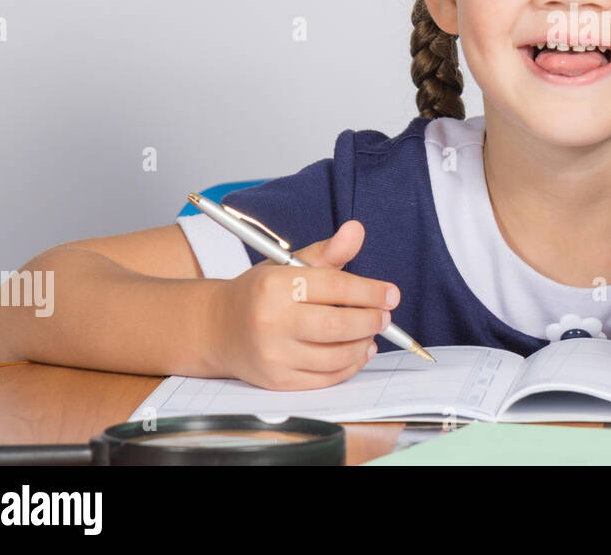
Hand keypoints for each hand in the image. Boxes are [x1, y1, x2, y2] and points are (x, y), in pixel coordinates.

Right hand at [207, 220, 399, 390]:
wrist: (219, 328)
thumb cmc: (262, 293)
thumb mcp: (289, 265)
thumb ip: (328, 251)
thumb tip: (357, 230)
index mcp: (276, 285)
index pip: (335, 287)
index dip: (370, 292)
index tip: (391, 294)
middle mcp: (272, 321)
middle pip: (337, 326)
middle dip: (371, 321)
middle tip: (384, 316)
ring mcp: (273, 355)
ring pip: (335, 356)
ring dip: (364, 344)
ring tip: (371, 332)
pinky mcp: (278, 381)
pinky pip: (326, 378)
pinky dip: (350, 365)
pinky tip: (358, 351)